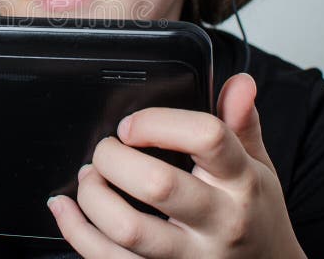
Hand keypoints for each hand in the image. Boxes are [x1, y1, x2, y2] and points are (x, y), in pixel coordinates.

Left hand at [47, 73, 305, 257]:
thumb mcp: (258, 166)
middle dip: (114, 159)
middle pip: (158, 184)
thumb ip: (241, 123)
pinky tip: (65, 209)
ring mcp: (190, 256)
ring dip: (93, 196)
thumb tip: (240, 81)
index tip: (130, 125)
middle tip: (104, 151)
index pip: (207, 137)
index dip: (158, 122)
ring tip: (89, 178)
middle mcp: (219, 222)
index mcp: (241, 182)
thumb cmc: (255, 214)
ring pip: (128, 229)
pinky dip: (77, 232)